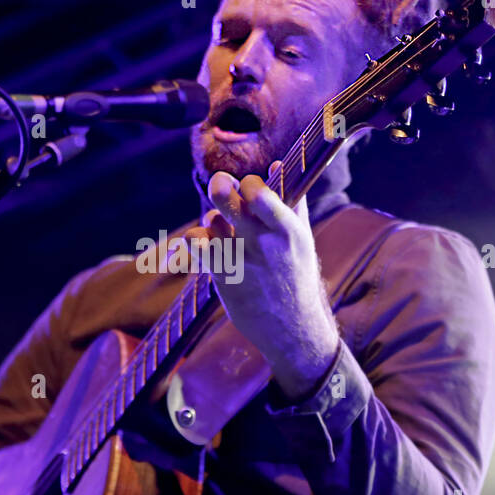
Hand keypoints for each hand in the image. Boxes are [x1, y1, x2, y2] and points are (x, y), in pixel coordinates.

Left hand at [183, 165, 339, 399]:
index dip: (248, 183)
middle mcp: (263, 242)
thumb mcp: (302, 239)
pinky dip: (192, 241)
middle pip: (226, 196)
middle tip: (222, 189)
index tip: (248, 189)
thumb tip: (277, 165)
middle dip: (219, 185)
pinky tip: (199, 245)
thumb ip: (290, 201)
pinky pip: (196, 245)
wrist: (293, 330)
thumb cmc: (297, 278)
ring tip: (223, 233)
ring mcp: (240, 260)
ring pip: (209, 221)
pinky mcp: (223, 277)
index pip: (258, 190)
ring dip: (212, 221)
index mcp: (288, 228)